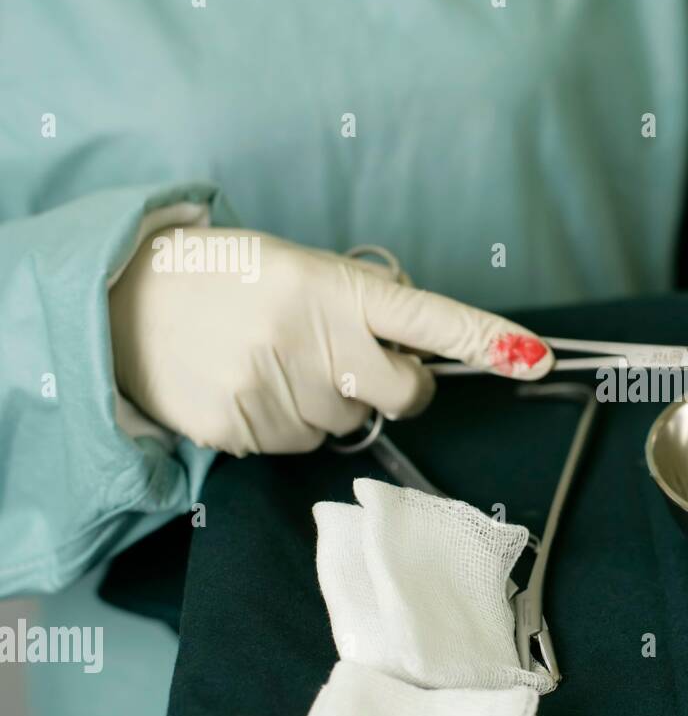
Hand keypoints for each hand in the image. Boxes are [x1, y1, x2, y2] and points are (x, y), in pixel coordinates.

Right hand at [109, 229, 553, 454]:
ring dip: (328, 403)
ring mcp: (276, 388)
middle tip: (356, 361)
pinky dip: (286, 425)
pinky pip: (299, 446)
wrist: (124, 303)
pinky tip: (251, 388)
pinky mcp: (243, 429)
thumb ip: (361, 307)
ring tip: (275, 363)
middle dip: (397, 387)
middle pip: (402, 395)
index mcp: (333, 287)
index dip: (484, 339)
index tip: (535, 356)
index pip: (426, 316)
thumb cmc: (229, 281)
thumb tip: (416, 354)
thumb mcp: (299, 269)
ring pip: (347, 425)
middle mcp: (311, 338)